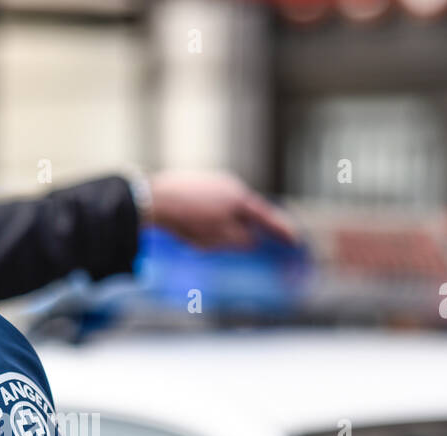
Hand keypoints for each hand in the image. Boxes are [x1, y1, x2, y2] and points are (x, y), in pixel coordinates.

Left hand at [148, 171, 298, 247]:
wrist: (153, 199)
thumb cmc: (188, 220)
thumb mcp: (219, 239)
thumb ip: (241, 241)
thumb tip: (252, 240)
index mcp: (239, 198)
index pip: (266, 216)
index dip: (281, 230)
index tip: (294, 239)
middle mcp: (229, 184)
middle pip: (246, 210)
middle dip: (251, 227)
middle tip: (259, 242)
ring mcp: (211, 181)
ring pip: (226, 208)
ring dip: (226, 224)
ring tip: (211, 238)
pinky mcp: (194, 184)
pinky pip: (209, 205)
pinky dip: (209, 218)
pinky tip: (193, 228)